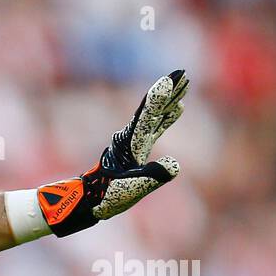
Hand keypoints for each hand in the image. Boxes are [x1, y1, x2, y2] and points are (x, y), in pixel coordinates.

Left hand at [39, 69, 188, 236]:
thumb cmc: (108, 196)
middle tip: (183, 72)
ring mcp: (135, 142)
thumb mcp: (132, 189)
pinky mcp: (137, 149)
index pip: (146, 117)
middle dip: (168, 91)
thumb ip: (153, 177)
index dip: (157, 100)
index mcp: (130, 145)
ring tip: (184, 83)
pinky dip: (166, 115)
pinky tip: (177, 108)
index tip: (167, 80)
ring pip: (155, 114)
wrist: (91, 202)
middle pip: (152, 108)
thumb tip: (174, 165)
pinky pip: (154, 126)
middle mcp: (132, 138)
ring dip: (170, 99)